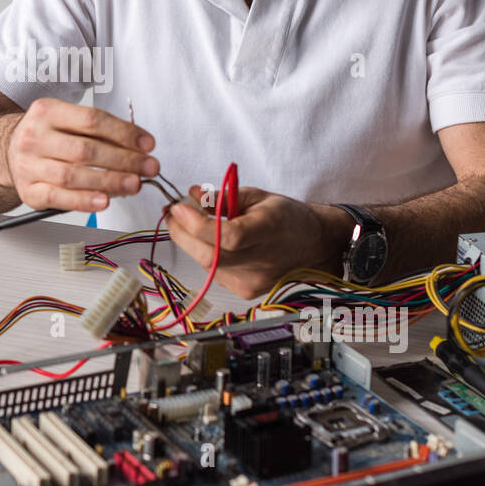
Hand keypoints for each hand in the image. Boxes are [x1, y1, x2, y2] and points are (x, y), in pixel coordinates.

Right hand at [2, 98, 158, 211]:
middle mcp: (34, 136)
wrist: (8, 151)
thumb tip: (139, 149)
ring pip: (74, 175)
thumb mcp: (67, 121)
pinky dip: (84, 201)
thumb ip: (99, 132)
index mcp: (47, 111)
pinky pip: (59, 197)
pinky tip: (104, 201)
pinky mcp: (28, 191)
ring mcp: (28, 165)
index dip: (124, 133)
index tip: (147, 144)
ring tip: (134, 184)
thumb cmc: (48, 136)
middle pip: (85, 150)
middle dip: (124, 160)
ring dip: (109, 181)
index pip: (92, 120)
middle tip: (148, 167)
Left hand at [165, 185, 338, 300]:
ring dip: (189, 242)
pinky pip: (212, 272)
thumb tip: (192, 194)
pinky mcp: (244, 291)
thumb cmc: (286, 217)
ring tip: (188, 223)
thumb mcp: (257, 196)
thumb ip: (221, 197)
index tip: (178, 207)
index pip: (227, 236)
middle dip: (181, 232)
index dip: (197, 224)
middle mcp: (260, 261)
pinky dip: (204, 253)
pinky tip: (209, 241)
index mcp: (269, 231)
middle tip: (171, 213)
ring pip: (206, 264)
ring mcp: (251, 281)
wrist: (313, 246)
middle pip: (209, 255)